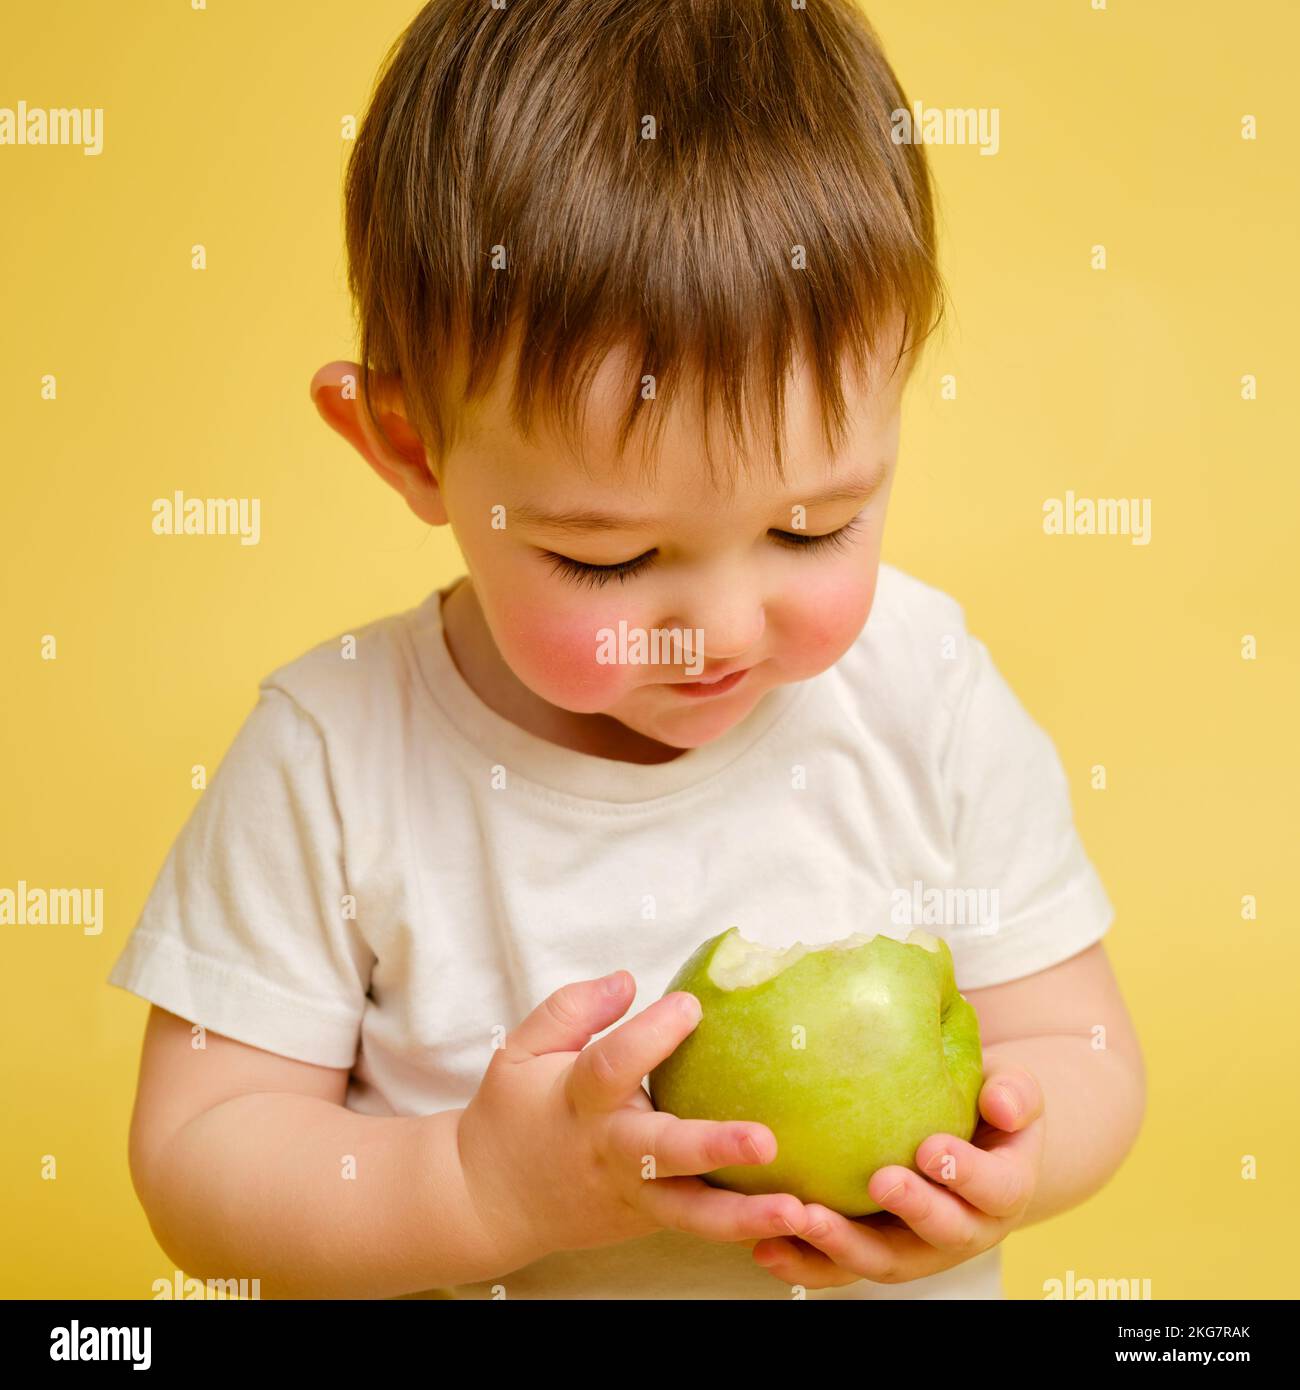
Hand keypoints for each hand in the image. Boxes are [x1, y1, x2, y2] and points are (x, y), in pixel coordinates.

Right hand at [456, 971, 815, 1271]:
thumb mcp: (520, 1051)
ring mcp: (631, 1197)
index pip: (612, 1066)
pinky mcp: (648, 1222)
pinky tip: (800, 1225)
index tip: (691, 1005)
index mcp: (577, 1103)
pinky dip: (746, 1229)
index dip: (650, 1035)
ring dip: (746, 1214)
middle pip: (662, 1155)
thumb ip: (571, 1010)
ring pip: (690, 1214)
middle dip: (714, 1148)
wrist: (487, 1204)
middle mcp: (608, 1153)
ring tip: (800, 1211)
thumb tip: (628, 980)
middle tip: (766, 1140)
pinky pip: (700, 1224)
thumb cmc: (511, 1115)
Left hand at [749, 1062, 1044, 1288]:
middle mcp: (963, 1230)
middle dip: (913, 1211)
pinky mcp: (874, 1251)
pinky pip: (839, 1267)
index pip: (995, 1190)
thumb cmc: (984, 1102)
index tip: (930, 1148)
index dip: (966, 1174)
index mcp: (1003, 1191)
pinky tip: (766, 1247)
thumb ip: (1013, 1093)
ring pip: (884, 1261)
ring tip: (806, 1219)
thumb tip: (1002, 1104)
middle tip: (880, 1181)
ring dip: (844, 1246)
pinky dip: (806, 1263)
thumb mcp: (1008, 1088)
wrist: (962, 1137)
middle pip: (941, 1235)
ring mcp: (917, 1248)